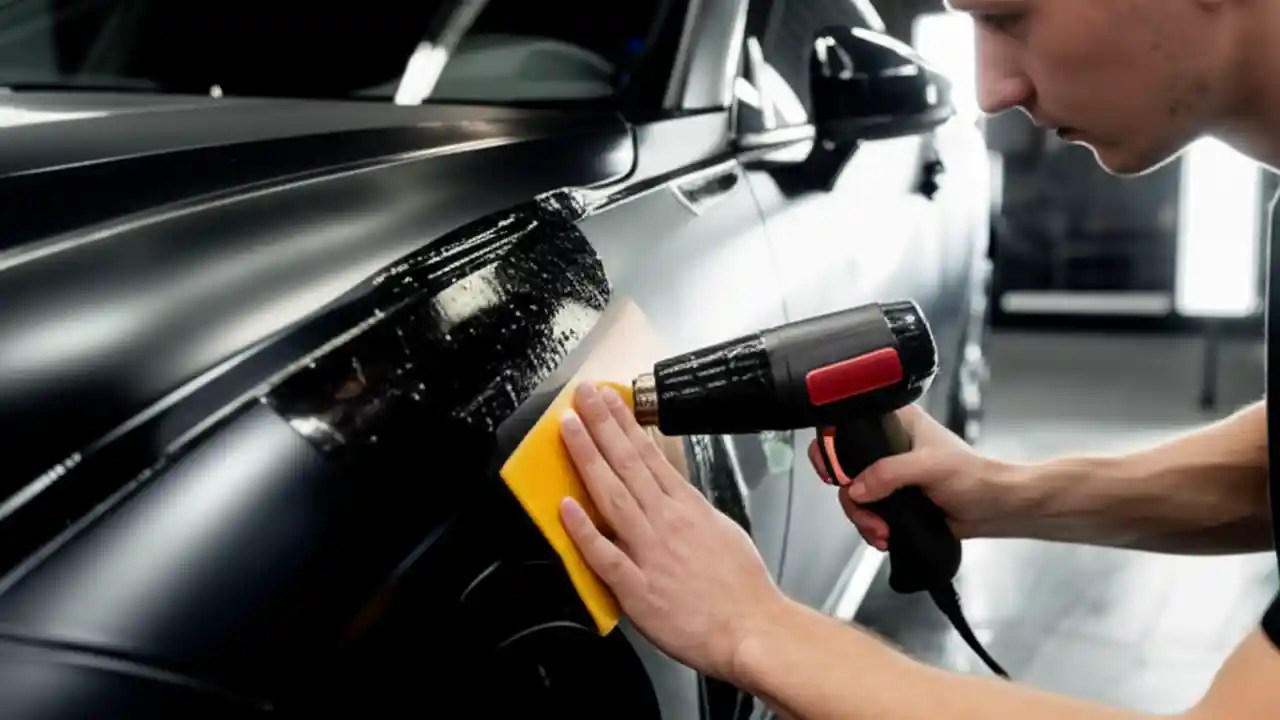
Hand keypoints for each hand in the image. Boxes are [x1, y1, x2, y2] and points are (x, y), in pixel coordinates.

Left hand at [558, 382, 786, 680]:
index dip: (626, 423)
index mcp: (688, 507)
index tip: (609, 399)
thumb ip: (691, 507)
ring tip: (570, 428)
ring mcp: (649, 552)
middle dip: (602, 425)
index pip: (650, 455)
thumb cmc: (741, 588)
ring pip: (612, 496)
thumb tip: (673, 488)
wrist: (752, 629)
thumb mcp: (722, 529)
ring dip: (588, 458)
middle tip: (583, 395)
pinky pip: (604, 555)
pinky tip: (565, 506)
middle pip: (628, 464)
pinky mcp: (637, 588)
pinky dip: (584, 530)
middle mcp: (666, 522)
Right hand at [808, 404, 1019, 546]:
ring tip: (882, 534)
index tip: (834, 475)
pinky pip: (867, 512)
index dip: (831, 448)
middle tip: (868, 516)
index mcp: (894, 422)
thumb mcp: (930, 467)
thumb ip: (889, 473)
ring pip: (853, 495)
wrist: (996, 508)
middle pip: (844, 468)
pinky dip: (871, 527)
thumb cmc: (973, 476)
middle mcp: (885, 445)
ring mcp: (887, 474)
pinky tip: (884, 537)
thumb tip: (854, 490)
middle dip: (852, 498)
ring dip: (863, 518)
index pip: (847, 426)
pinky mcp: (892, 500)